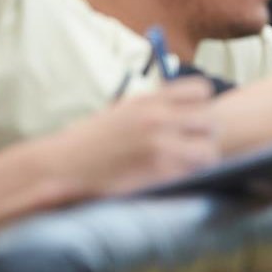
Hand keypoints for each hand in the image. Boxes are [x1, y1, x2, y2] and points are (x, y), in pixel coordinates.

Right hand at [61, 79, 219, 195]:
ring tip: (186, 168)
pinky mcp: (156, 173)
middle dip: (206, 136)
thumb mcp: (123, 110)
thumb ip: (155, 106)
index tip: (193, 119)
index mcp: (149, 100)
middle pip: (211, 122)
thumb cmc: (90, 140)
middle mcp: (157, 118)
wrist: (60, 165)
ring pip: (208, 152)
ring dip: (202, 161)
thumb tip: (186, 108)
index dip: (202, 106)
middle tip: (193, 148)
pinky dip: (188, 179)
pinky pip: (192, 175)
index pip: (202, 91)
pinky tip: (174, 181)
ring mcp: (159, 146)